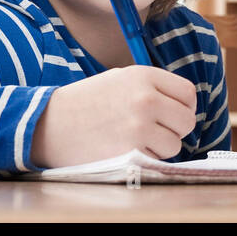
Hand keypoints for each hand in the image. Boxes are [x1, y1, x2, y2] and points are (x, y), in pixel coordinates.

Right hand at [30, 67, 198, 167]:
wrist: (49, 123)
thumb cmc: (84, 101)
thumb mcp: (119, 78)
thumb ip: (151, 86)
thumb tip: (181, 102)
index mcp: (144, 76)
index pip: (188, 93)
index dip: (185, 106)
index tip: (174, 114)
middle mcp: (146, 99)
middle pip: (187, 120)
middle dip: (176, 129)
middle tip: (158, 131)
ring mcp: (140, 126)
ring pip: (175, 144)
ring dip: (161, 147)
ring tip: (138, 140)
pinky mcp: (131, 151)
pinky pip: (157, 160)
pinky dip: (147, 159)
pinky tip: (127, 150)